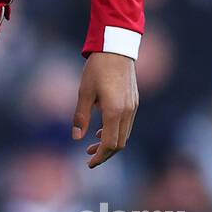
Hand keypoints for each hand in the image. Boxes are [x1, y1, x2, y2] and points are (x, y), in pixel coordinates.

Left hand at [71, 51, 138, 168]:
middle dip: (105, 154)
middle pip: (120, 143)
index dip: (100, 156)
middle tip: (89, 158)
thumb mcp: (84, 92)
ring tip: (93, 144)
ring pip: (125, 135)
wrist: (116, 48)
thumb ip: (81, 116)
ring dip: (111, 143)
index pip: (110, 144)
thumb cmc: (97, 69)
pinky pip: (127, 124)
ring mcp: (133, 107)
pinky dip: (116, 132)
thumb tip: (77, 138)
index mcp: (114, 112)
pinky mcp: (134, 101)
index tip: (89, 163)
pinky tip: (102, 130)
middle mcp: (127, 112)